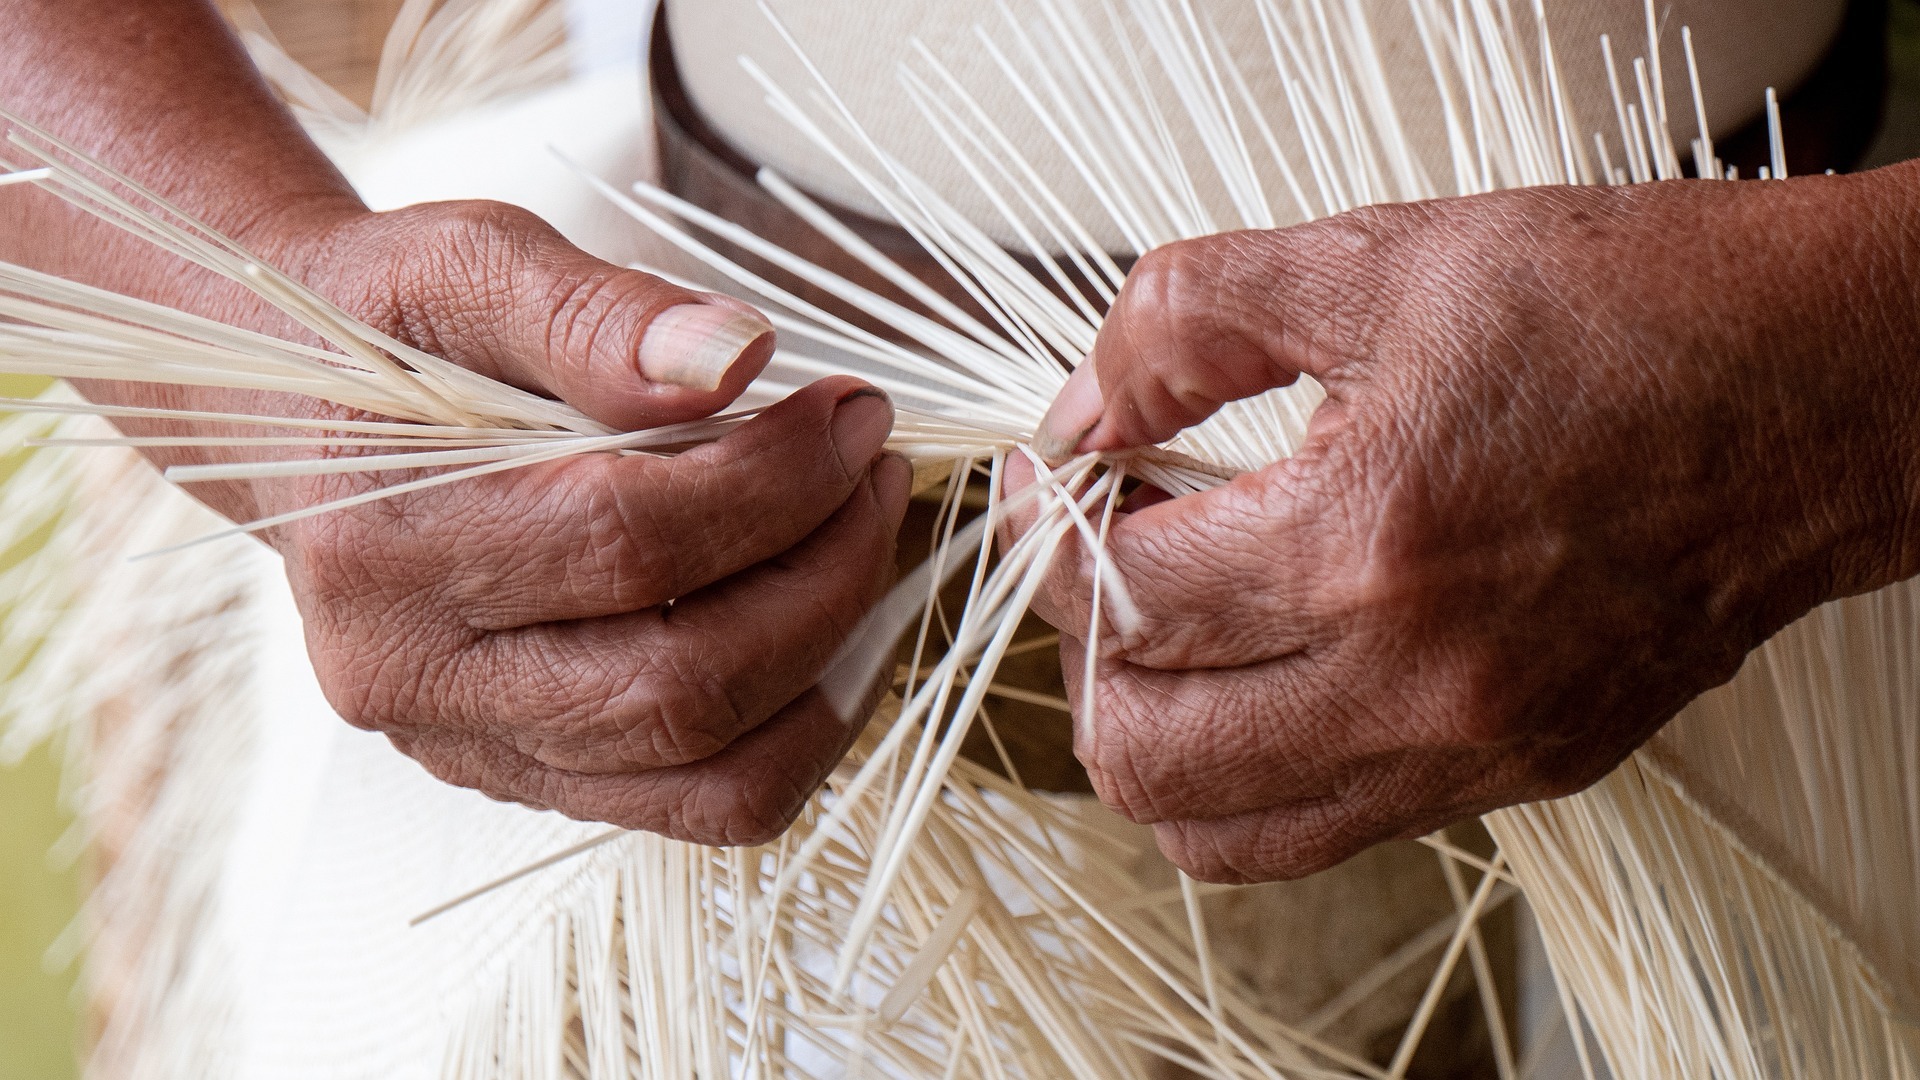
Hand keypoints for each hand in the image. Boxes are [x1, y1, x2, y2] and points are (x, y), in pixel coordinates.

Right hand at [0, 0, 913, 844]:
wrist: (308, 412)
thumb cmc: (397, 332)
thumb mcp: (474, 270)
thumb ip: (600, 314)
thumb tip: (740, 357)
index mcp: (384, 550)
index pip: (625, 542)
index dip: (774, 480)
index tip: (850, 409)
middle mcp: (414, 681)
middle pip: (678, 680)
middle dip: (823, 572)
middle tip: (876, 468)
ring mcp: (475, 750)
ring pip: (706, 770)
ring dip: (832, 655)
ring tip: (866, 536)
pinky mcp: (536, 779)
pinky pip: (705, 805)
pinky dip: (801, 727)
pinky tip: (833, 625)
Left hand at [1011, 167, 1919, 881]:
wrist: (1827, 390)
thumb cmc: (1634, 314)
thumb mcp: (1380, 260)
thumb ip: (1190, 321)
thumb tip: (1086, 403)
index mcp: (1367, 543)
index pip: (1121, 597)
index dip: (1052, 529)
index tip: (1062, 477)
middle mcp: (1414, 682)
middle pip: (1140, 754)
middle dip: (1077, 653)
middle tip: (1097, 562)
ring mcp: (1472, 750)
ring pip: (1218, 835)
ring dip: (1150, 737)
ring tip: (1166, 631)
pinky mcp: (1520, 775)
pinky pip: (1323, 830)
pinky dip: (1249, 772)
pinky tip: (1265, 666)